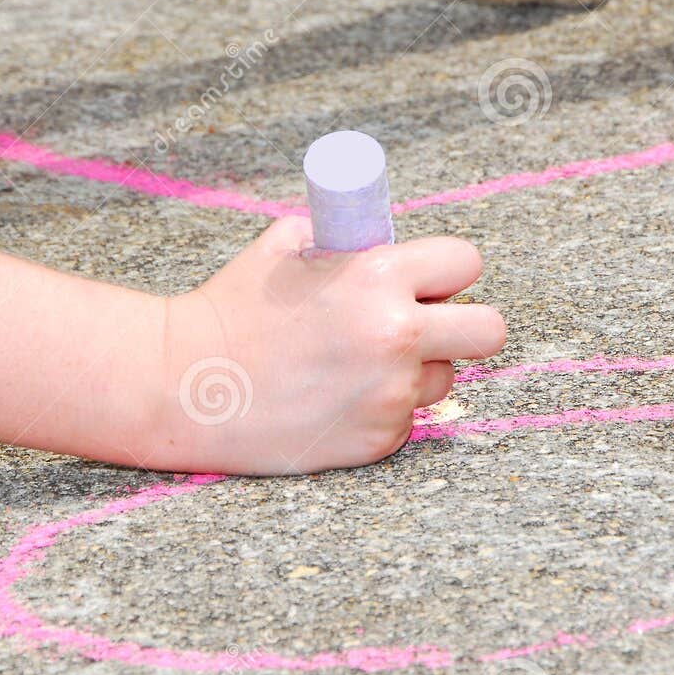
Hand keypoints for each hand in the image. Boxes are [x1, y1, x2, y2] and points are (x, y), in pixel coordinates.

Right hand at [154, 216, 504, 474]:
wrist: (184, 385)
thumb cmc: (230, 309)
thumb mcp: (284, 247)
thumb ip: (344, 240)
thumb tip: (380, 234)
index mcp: (379, 277)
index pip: (466, 263)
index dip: (447, 271)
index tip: (429, 281)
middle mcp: (397, 336)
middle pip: (489, 330)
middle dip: (464, 326)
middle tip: (427, 327)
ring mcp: (391, 393)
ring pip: (445, 378)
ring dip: (416, 371)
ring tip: (358, 365)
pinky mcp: (378, 439)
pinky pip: (407, 418)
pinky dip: (381, 410)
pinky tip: (336, 399)